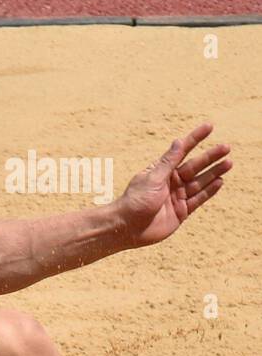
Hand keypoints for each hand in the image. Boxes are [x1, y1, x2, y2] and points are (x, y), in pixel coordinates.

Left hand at [117, 121, 230, 247]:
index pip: (181, 151)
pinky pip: (198, 199)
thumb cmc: (135, 201)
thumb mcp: (153, 178)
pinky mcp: (181, 211)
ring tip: (228, 163)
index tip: (209, 127)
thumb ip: (168, 162)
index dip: (195, 139)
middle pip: (194, 166)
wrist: (127, 228)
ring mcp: (176, 196)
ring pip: (199, 182)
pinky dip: (209, 191)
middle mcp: (170, 182)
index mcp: (161, 171)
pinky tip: (220, 181)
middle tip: (226, 147)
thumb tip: (178, 141)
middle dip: (210, 157)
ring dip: (214, 173)